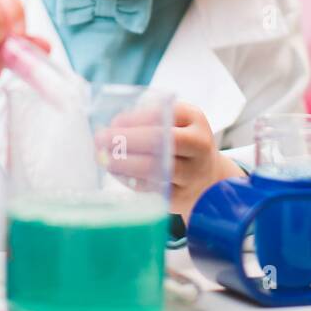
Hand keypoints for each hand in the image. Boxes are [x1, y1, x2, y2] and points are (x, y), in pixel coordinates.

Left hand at [97, 101, 241, 218]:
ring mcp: (192, 173)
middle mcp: (198, 145)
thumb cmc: (182, 144)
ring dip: (124, 163)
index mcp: (194, 119)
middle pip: (162, 140)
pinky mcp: (181, 196)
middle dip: (128, 139)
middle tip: (101, 139)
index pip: (164, 114)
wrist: (209, 178)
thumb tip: (114, 126)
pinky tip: (116, 173)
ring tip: (104, 159)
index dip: (135, 119)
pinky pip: (151, 188)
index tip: (113, 122)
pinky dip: (130, 180)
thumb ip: (150, 119)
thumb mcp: (177, 123)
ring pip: (156, 168)